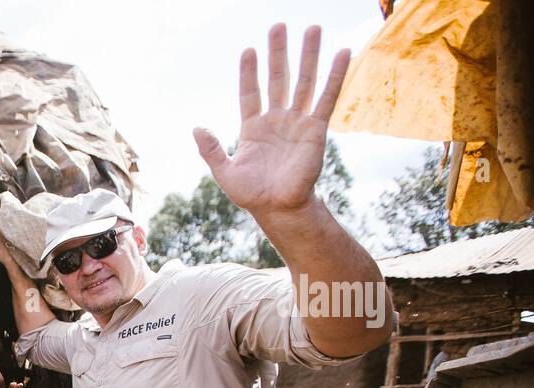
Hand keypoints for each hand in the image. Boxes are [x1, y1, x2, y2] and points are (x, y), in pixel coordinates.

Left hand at [193, 24, 349, 215]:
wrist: (277, 208)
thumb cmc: (251, 194)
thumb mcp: (224, 172)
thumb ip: (210, 150)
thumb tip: (196, 128)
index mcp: (253, 128)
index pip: (250, 92)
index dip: (249, 73)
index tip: (248, 50)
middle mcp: (276, 120)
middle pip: (277, 78)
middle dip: (278, 53)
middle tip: (278, 26)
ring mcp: (297, 122)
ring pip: (303, 81)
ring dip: (308, 55)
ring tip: (312, 28)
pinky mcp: (316, 129)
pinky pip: (327, 97)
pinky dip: (336, 75)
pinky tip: (343, 53)